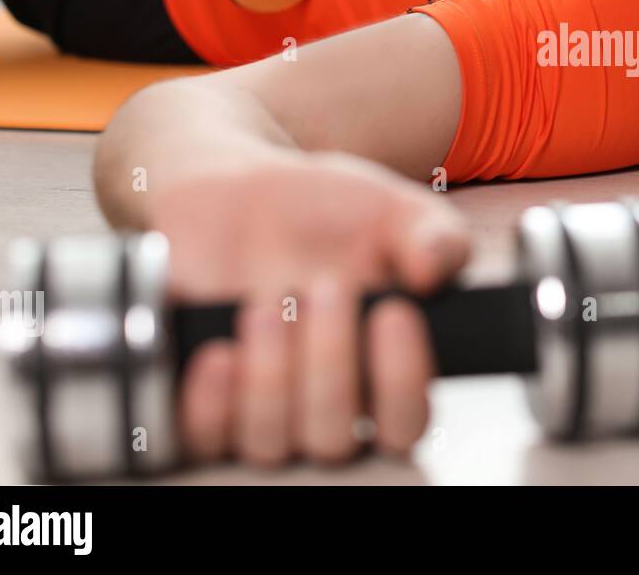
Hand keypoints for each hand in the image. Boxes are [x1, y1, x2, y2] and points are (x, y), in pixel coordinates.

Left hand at [147, 151, 469, 466]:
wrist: (241, 194)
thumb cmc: (330, 212)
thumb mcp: (393, 210)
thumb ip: (433, 237)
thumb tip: (434, 271)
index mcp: (385, 374)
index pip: (406, 422)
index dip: (402, 382)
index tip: (393, 313)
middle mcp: (327, 406)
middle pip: (335, 439)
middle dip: (329, 365)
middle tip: (325, 288)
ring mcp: (263, 412)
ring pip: (270, 443)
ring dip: (269, 379)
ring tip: (264, 307)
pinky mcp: (204, 405)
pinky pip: (205, 440)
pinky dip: (211, 404)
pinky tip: (220, 353)